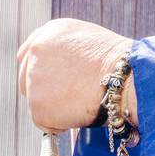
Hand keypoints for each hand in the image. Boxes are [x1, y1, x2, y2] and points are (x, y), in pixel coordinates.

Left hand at [17, 18, 136, 134]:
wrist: (128, 79)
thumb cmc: (122, 64)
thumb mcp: (92, 43)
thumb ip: (68, 51)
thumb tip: (62, 71)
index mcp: (51, 32)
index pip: (28, 54)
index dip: (42, 72)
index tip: (53, 84)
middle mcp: (36, 51)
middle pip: (27, 80)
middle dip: (46, 92)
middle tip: (72, 98)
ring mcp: (34, 78)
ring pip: (37, 102)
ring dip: (57, 107)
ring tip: (84, 103)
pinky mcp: (37, 105)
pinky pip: (45, 122)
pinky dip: (61, 123)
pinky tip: (81, 113)